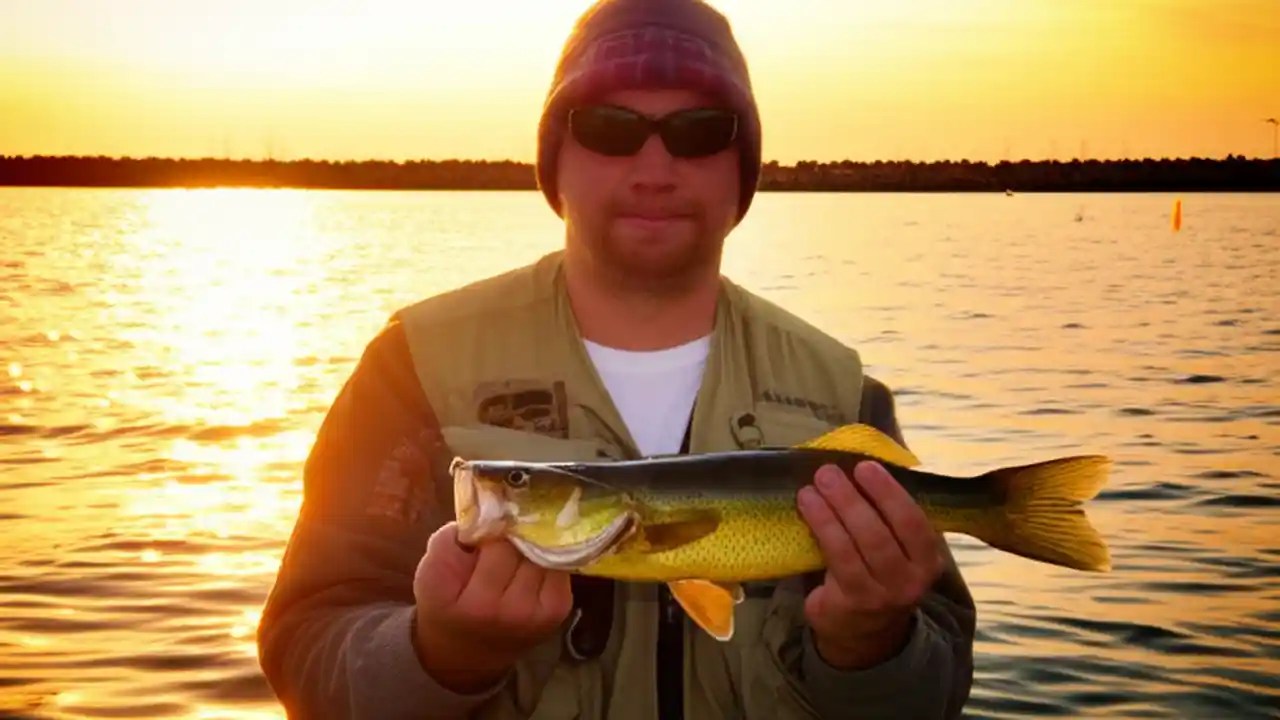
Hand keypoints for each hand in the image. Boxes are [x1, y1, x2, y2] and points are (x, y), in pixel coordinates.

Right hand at [412, 522, 572, 692]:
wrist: (468, 654)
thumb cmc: (447, 602)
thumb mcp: (430, 569)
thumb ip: (453, 537)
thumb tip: (492, 504)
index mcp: (448, 594)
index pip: (482, 537)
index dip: (489, 523)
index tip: (489, 520)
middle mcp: (491, 608)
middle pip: (515, 543)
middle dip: (511, 532)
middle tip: (504, 534)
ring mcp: (529, 613)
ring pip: (540, 549)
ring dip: (531, 543)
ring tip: (518, 550)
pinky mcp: (557, 611)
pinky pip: (559, 564)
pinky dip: (547, 558)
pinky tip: (532, 565)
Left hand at [797, 461, 943, 669]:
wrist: (864, 630)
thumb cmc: (878, 573)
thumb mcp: (898, 550)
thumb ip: (890, 515)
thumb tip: (864, 461)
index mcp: (928, 560)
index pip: (914, 523)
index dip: (890, 493)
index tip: (865, 467)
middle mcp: (910, 582)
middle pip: (881, 534)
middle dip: (852, 498)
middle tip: (827, 472)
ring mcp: (881, 596)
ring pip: (855, 547)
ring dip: (830, 512)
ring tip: (811, 487)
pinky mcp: (851, 603)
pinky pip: (836, 560)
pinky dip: (821, 528)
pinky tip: (807, 507)